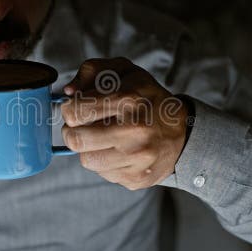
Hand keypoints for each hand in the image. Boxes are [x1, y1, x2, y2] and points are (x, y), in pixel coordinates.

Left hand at [60, 57, 189, 189]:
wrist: (183, 131)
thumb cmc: (147, 98)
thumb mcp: (124, 71)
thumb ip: (91, 72)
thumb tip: (68, 92)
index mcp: (129, 99)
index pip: (76, 111)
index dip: (69, 109)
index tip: (75, 108)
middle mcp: (134, 131)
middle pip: (76, 140)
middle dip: (71, 132)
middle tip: (80, 126)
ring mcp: (137, 158)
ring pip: (86, 160)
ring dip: (88, 149)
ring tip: (102, 138)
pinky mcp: (137, 178)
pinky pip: (103, 174)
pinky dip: (104, 162)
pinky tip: (117, 151)